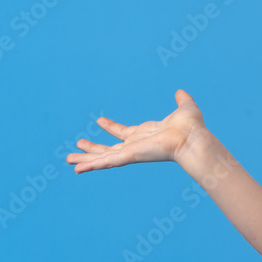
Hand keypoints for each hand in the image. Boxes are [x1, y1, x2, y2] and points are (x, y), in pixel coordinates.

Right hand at [66, 89, 205, 174]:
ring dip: (86, 160)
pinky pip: (106, 162)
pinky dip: (91, 166)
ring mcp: (131, 152)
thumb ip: (182, 100)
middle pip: (109, 149)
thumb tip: (181, 92)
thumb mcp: (184, 108)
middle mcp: (136, 145)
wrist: (193, 138)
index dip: (111, 127)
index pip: (124, 132)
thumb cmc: (191, 127)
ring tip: (69, 161)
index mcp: (145, 134)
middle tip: (76, 147)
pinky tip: (77, 169)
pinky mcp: (129, 156)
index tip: (99, 121)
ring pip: (103, 158)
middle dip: (93, 149)